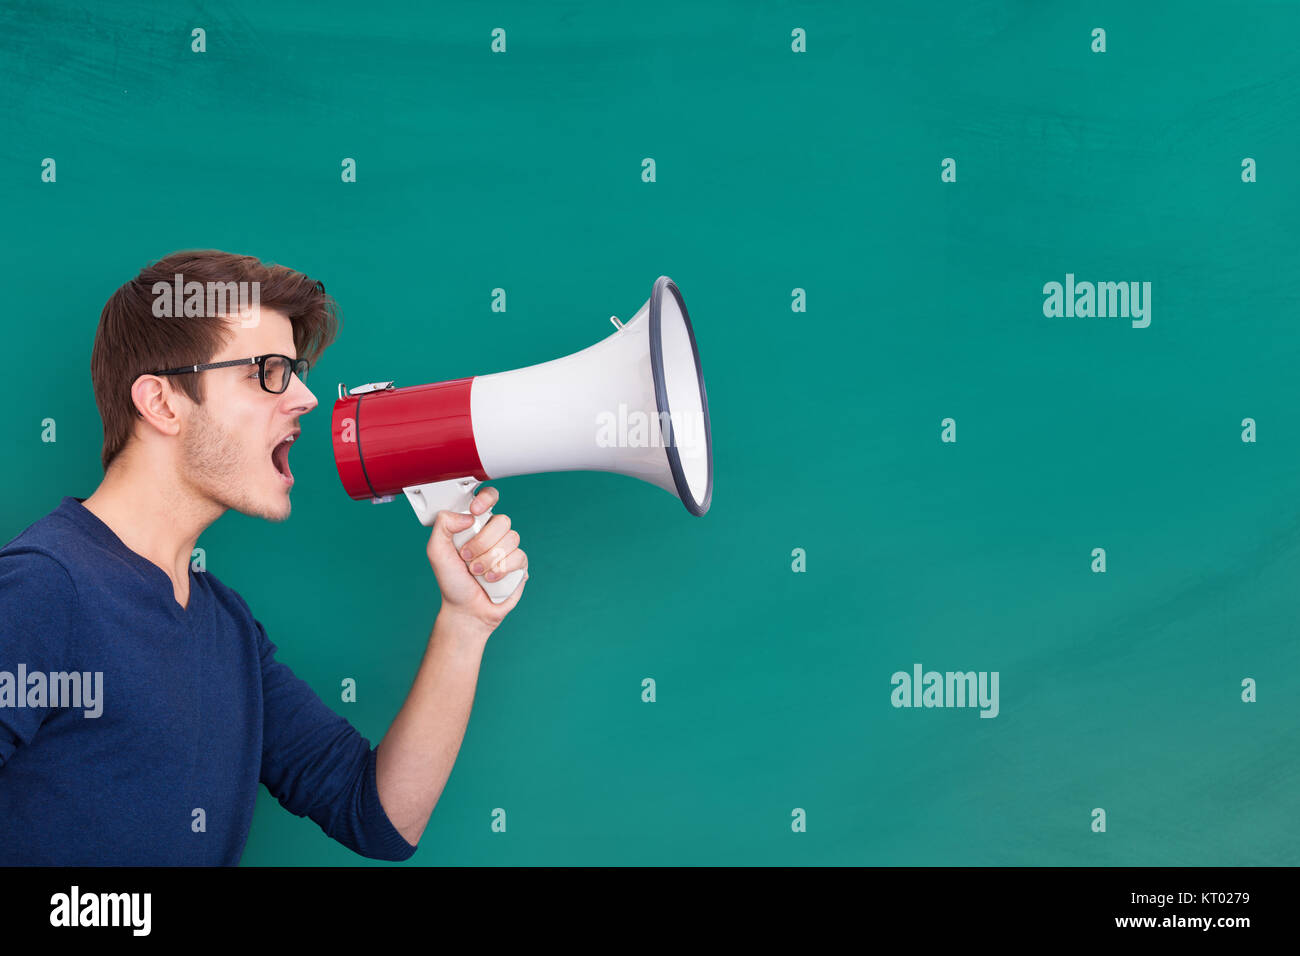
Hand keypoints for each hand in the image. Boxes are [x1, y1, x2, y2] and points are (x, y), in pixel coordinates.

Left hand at [426, 485, 527, 632]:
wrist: (466, 609)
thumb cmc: (451, 580)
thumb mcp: (436, 551)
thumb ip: (443, 525)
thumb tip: (468, 516)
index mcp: (475, 524)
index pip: (489, 498)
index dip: (486, 499)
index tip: (475, 511)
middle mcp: (493, 533)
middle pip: (502, 520)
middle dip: (482, 542)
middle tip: (467, 557)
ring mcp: (508, 548)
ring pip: (511, 539)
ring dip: (489, 560)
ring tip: (477, 572)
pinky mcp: (519, 565)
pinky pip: (519, 557)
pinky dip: (501, 571)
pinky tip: (491, 579)